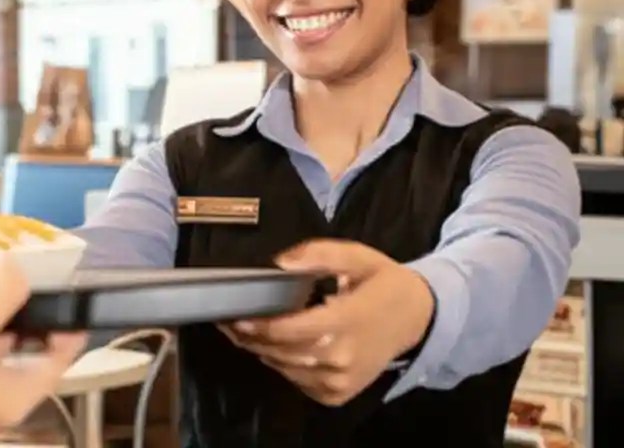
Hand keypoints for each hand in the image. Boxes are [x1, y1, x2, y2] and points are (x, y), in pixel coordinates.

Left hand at [219, 240, 434, 406]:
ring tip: (247, 332)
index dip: (258, 325)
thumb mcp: (357, 257)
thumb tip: (281, 263)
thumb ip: (319, 254)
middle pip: (280, 352)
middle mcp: (343, 356)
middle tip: (230, 321)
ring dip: (262, 351)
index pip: (291, 330)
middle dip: (250, 337)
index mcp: (347, 321)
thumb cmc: (383, 284)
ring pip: (284, 368)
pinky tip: (278, 347)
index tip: (234, 316)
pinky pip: (296, 382)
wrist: (418, 318)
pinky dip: (282, 366)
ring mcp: (341, 379)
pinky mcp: (338, 393)